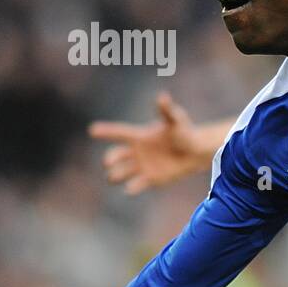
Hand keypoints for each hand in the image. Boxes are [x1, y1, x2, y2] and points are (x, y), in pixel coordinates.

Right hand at [89, 91, 214, 193]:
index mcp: (139, 136)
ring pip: (120, 173)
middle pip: (115, 155)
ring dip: (115, 175)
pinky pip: (136, 186)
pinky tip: (129, 189)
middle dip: (109, 159)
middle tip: (108, 162)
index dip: (105, 131)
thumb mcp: (176, 120)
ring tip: (113, 177)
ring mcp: (141, 167)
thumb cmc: (184, 132)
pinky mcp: (150, 179)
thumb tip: (162, 96)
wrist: (196, 152)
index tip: (92, 130)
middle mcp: (136, 152)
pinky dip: (131, 188)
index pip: (118, 133)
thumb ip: (167, 111)